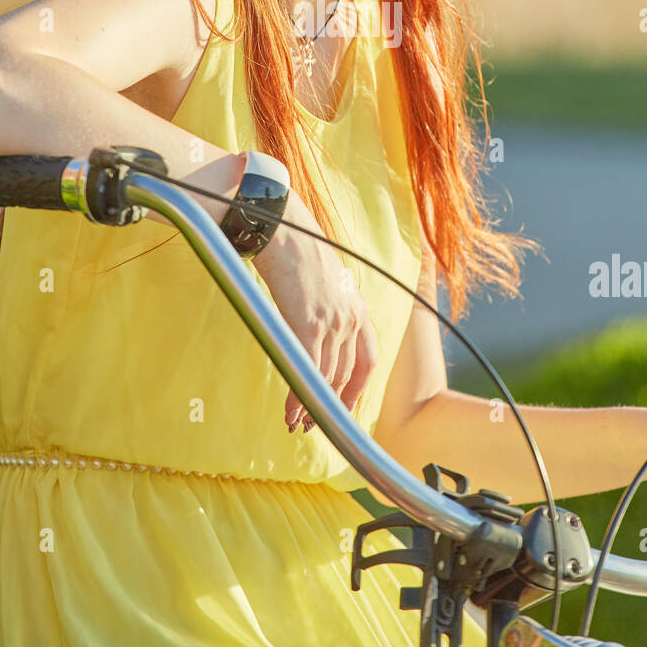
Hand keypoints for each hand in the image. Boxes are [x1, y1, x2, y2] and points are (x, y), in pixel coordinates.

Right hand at [252, 190, 378, 432]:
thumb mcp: (322, 279)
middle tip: (312, 423)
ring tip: (297, 422)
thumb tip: (311, 328)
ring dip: (311, 404)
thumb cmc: (293, 247)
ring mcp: (333, 321)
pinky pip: (307, 371)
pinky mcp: (309, 323)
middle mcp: (352, 316)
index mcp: (357, 306)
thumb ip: (325, 306)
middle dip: (329, 403)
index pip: (366, 359)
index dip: (356, 389)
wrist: (280, 223)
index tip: (343, 407)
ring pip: (327, 377)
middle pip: (345, 374)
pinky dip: (298, 396)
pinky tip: (289, 412)